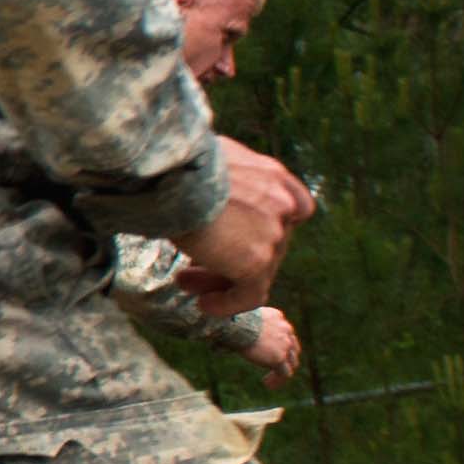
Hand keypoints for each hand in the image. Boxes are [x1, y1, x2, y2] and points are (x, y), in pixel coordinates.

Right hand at [174, 138, 316, 309]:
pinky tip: (204, 305)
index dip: (264, 229)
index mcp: (275, 176)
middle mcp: (283, 205)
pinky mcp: (256, 262)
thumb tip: (201, 179)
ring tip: (186, 282)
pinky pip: (249, 294)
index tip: (231, 238)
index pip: (292, 210)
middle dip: (231, 255)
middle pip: (268, 244)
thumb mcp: (210, 157)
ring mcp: (273, 234)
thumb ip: (224, 175)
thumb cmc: (175, 160)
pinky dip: (228, 304)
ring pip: (257, 271)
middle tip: (191, 266)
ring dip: (221, 279)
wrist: (172, 171)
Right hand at [235, 307, 301, 381]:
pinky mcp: (279, 357)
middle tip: (276, 368)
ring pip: (291, 362)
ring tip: (270, 381)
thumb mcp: (242, 319)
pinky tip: (267, 384)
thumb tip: (226, 338)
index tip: (269, 352)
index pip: (285, 332)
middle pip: (293, 347)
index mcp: (277, 317)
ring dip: (282, 371)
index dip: (280, 344)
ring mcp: (285, 344)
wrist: (237, 324)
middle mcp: (285, 329)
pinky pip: (285, 373)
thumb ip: (244, 327)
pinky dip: (277, 380)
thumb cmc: (230, 320)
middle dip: (286, 358)